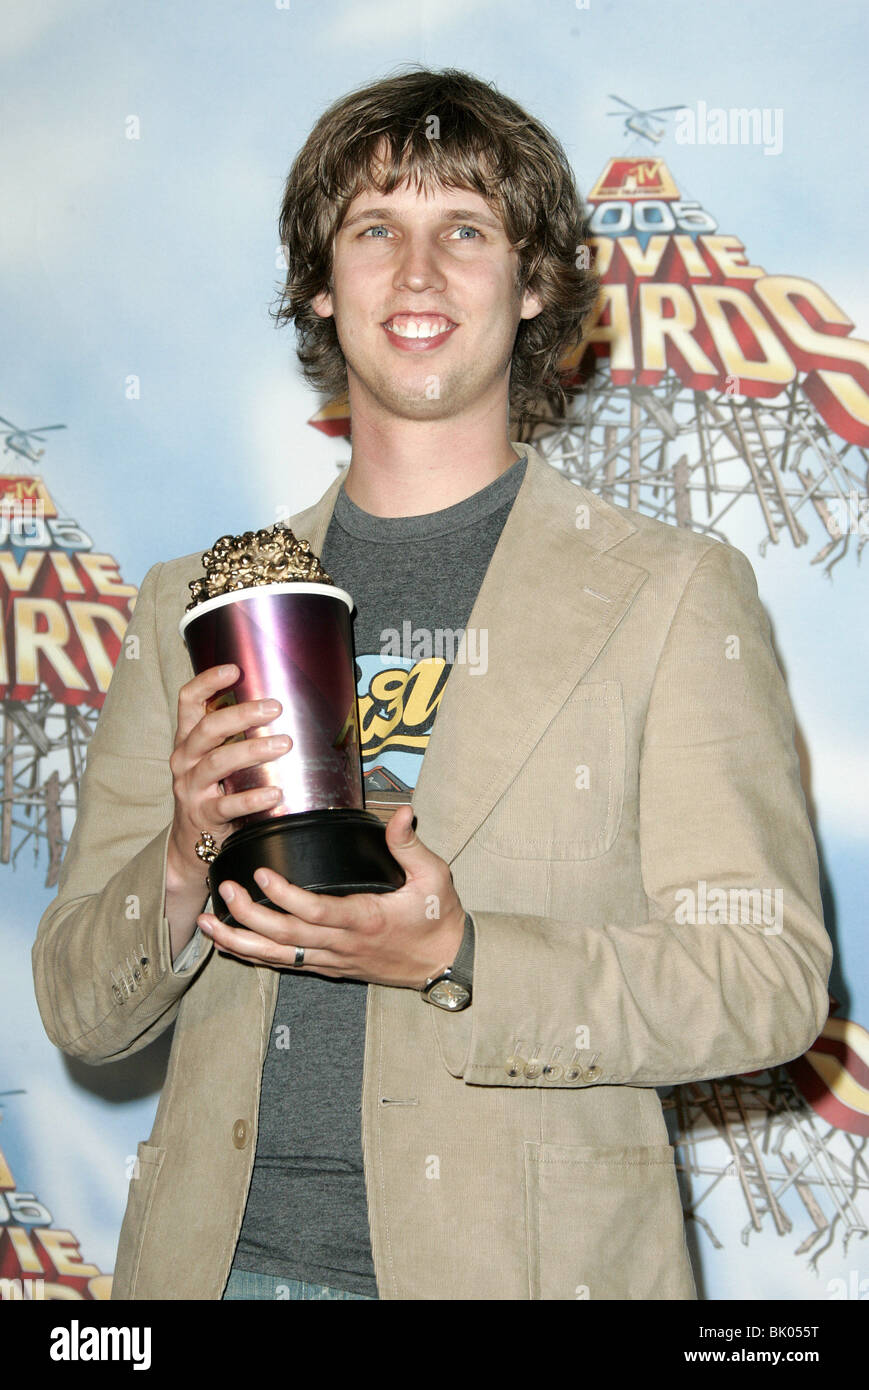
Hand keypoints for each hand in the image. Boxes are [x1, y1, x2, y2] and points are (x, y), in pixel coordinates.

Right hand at [166, 663, 291, 889]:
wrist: (191, 839)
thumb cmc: (212, 787)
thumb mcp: (214, 755)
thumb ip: (233, 733)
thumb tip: (277, 702)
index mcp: (187, 738)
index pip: (188, 701)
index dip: (207, 682)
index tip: (234, 669)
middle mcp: (184, 759)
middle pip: (208, 729)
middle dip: (242, 715)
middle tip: (275, 708)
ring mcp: (191, 788)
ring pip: (218, 763)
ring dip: (253, 751)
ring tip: (283, 744)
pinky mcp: (203, 815)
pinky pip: (228, 805)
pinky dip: (253, 798)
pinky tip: (275, 792)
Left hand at [196, 805, 466, 989]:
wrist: (443, 963)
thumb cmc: (437, 918)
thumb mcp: (434, 877)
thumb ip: (410, 846)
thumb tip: (402, 812)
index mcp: (365, 919)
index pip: (317, 912)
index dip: (286, 896)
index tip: (261, 874)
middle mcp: (342, 944)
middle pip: (286, 937)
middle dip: (249, 916)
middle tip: (223, 889)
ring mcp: (332, 959)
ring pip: (277, 957)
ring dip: (239, 942)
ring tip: (207, 923)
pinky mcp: (328, 967)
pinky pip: (283, 965)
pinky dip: (253, 955)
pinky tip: (228, 943)